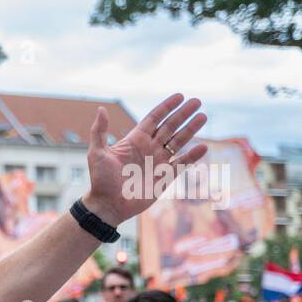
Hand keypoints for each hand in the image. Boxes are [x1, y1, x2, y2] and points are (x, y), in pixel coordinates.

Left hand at [84, 94, 207, 224]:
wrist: (108, 206)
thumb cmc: (100, 181)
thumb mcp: (97, 154)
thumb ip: (99, 131)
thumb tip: (101, 109)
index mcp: (135, 140)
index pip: (154, 119)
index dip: (166, 107)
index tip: (180, 96)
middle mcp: (149, 148)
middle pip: (170, 126)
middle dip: (183, 114)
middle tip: (197, 101)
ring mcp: (158, 162)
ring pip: (178, 141)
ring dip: (191, 129)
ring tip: (203, 116)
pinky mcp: (165, 177)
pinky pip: (182, 163)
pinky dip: (192, 156)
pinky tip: (203, 147)